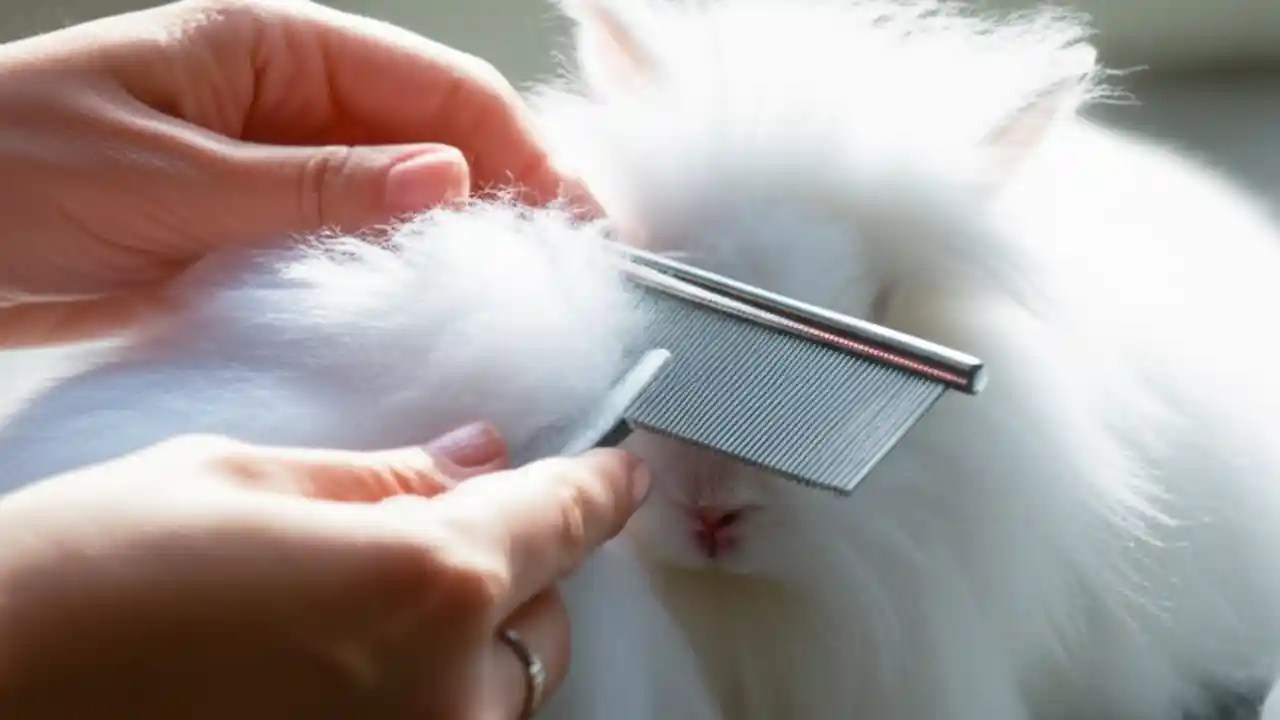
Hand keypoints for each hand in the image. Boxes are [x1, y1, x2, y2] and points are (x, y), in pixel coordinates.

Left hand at [0, 0, 592, 345]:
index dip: (522, 148)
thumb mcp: (171, 176)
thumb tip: (446, 181)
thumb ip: (314, 185)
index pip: (436, 88)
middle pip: (433, 143)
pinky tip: (427, 321)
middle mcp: (288, 106)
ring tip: (513, 306)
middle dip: (505, 202)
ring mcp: (276, 173)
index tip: (576, 217)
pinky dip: (392, 287)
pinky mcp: (256, 236)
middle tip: (564, 274)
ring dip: (454, 252)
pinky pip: (350, 256)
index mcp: (273, 50)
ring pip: (399, 207)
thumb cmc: (8, 169)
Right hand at [0, 423, 649, 718]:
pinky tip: (350, 666)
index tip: (624, 469)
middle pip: (546, 615)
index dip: (601, 484)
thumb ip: (385, 478)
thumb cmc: (86, 579)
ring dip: (475, 642)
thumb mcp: (240, 479)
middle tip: (448, 531)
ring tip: (377, 609)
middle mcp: (446, 691)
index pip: (565, 517)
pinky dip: (430, 693)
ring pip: (503, 690)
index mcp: (427, 580)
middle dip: (516, 567)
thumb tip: (476, 458)